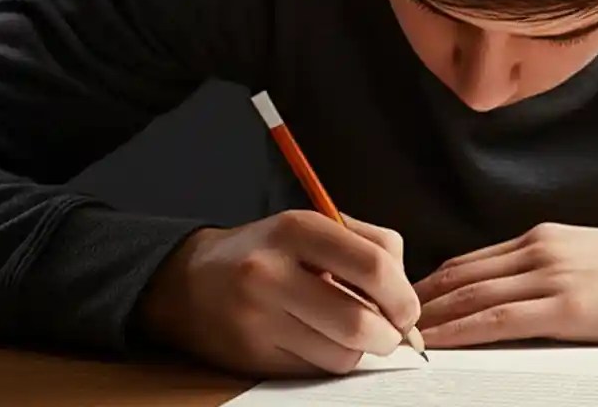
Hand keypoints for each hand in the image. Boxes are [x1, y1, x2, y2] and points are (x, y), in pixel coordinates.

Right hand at [139, 211, 419, 376]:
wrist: (189, 281)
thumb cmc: (269, 252)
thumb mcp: (314, 227)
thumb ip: (370, 246)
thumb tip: (407, 297)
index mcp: (296, 229)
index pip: (374, 267)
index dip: (403, 296)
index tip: (407, 310)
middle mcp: (272, 272)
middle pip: (360, 322)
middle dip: (389, 336)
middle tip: (391, 333)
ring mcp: (258, 318)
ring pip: (341, 354)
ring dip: (359, 351)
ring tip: (351, 333)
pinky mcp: (251, 356)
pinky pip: (316, 371)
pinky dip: (330, 361)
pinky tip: (319, 342)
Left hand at [414, 223, 597, 347]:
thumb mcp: (587, 257)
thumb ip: (545, 268)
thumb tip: (506, 291)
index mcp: (542, 237)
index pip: (469, 260)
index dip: (430, 283)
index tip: (401, 301)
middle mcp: (539, 249)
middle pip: (461, 275)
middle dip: (419, 300)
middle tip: (382, 319)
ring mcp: (552, 276)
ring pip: (472, 296)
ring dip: (431, 317)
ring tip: (398, 335)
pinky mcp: (568, 307)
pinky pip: (500, 319)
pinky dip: (462, 331)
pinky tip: (439, 342)